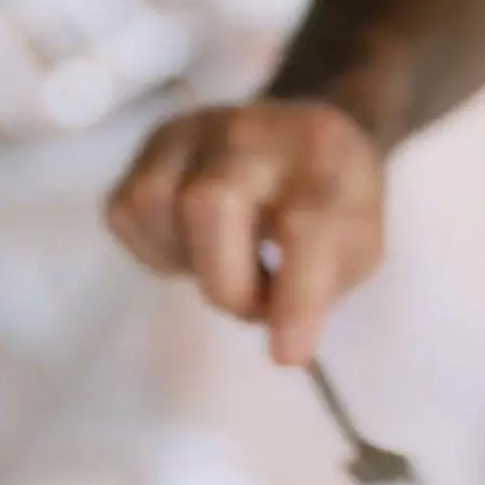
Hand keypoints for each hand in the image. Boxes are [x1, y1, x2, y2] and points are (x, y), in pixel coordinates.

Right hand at [105, 102, 384, 365]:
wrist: (307, 130)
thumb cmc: (333, 203)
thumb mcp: (358, 248)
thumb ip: (323, 287)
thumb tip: (281, 338)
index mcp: (324, 158)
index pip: (305, 228)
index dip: (294, 299)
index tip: (288, 354)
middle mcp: (253, 132)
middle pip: (209, 204)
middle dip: (228, 283)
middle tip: (257, 307)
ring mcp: (194, 129)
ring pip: (154, 203)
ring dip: (190, 263)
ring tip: (230, 266)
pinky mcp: (153, 143)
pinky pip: (126, 210)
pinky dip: (157, 249)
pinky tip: (196, 248)